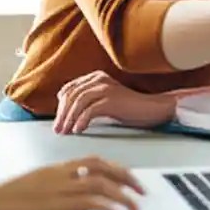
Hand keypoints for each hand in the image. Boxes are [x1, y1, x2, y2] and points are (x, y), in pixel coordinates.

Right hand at [0, 155, 143, 209]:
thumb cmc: (0, 201)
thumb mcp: (32, 190)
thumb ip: (52, 191)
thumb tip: (67, 203)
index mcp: (54, 169)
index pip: (92, 160)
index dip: (115, 168)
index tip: (128, 178)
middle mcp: (58, 174)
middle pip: (101, 167)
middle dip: (126, 177)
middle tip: (141, 190)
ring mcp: (56, 188)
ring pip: (100, 183)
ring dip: (123, 195)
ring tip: (134, 207)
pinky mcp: (53, 205)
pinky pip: (88, 202)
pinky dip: (107, 206)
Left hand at [54, 71, 175, 134]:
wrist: (151, 109)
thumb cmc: (129, 108)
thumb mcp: (105, 100)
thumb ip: (89, 101)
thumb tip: (68, 113)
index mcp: (95, 77)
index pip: (69, 89)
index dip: (61, 106)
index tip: (58, 121)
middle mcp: (99, 79)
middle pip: (71, 95)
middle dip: (62, 114)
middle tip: (58, 130)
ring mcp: (105, 88)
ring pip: (78, 102)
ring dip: (69, 119)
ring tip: (66, 132)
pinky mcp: (111, 99)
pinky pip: (90, 110)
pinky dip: (81, 121)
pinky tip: (78, 130)